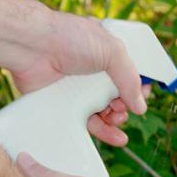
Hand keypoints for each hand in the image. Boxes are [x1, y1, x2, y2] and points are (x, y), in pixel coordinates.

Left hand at [10, 12, 150, 146]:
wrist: (32, 47)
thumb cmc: (70, 39)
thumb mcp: (112, 51)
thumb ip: (130, 79)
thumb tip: (141, 107)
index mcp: (109, 55)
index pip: (132, 74)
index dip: (140, 86)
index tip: (144, 95)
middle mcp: (96, 72)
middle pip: (121, 96)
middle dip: (128, 105)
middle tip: (122, 106)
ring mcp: (82, 89)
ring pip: (107, 112)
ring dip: (118, 119)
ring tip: (117, 119)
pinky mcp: (67, 105)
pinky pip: (89, 122)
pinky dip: (104, 131)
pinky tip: (116, 138)